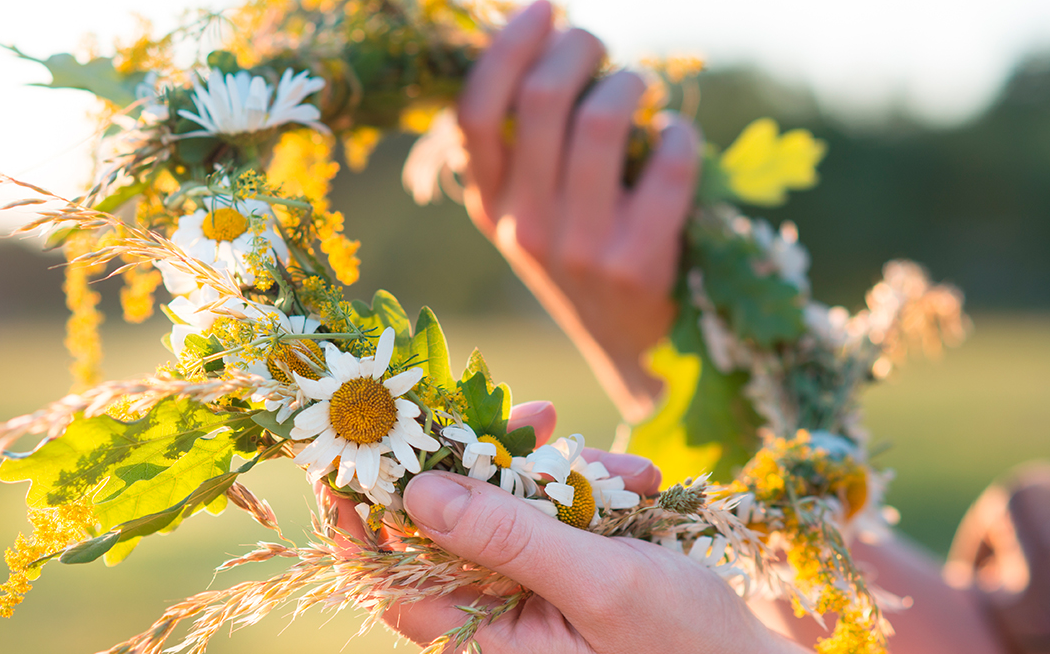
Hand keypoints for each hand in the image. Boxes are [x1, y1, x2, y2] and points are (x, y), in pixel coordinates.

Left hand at [326, 401, 800, 653]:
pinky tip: (644, 487)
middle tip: (535, 418)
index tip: (359, 445)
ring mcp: (535, 590)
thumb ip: (510, 539)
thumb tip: (419, 488)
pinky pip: (557, 511)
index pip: (388, 577)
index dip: (361, 513)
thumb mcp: (601, 588)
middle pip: (452, 519)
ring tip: (631, 478)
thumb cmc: (689, 651)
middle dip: (491, 462)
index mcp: (486, 639)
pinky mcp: (571, 570)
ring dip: (563, 472)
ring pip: (510, 503)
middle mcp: (498, 615)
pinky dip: (596, 487)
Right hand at [456, 0, 701, 423]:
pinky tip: (677, 139)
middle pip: (539, 100)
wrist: (634, 355)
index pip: (473, 113)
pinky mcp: (636, 264)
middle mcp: (522, 228)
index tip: (544, 9)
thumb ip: (527, 148)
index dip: (507, 47)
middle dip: (578, 47)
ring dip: (631, 83)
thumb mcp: (534, 212)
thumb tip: (546, 47)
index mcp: (489, 208)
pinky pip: (665, 163)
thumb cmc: (587, 258)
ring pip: (600, 120)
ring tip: (641, 88)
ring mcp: (577, 249)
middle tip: (600, 44)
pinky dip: (678, 134)